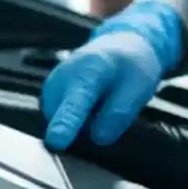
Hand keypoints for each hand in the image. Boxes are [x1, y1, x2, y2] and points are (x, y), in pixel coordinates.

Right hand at [41, 0, 183, 149]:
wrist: (120, 46)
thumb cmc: (131, 65)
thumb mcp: (139, 88)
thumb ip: (118, 114)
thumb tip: (98, 138)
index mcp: (88, 72)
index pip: (74, 104)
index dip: (65, 125)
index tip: (56, 142)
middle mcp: (61, 77)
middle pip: (63, 116)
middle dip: (83, 126)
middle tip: (110, 106)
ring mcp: (51, 84)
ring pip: (59, 119)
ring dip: (79, 122)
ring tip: (100, 100)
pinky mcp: (48, 92)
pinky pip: (58, 116)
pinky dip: (74, 117)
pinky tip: (89, 103)